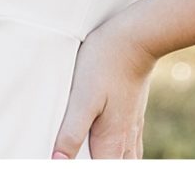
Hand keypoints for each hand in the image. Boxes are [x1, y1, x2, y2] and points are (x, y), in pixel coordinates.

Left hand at [51, 16, 157, 158]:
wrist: (136, 39)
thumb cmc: (106, 64)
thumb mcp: (82, 98)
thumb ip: (71, 133)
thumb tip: (58, 162)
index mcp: (110, 141)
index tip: (66, 163)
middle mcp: (124, 139)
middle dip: (101, 167)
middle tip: (83, 161)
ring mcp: (133, 126)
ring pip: (128, 161)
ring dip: (114, 164)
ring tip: (98, 158)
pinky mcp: (135, 113)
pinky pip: (132, 146)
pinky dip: (123, 155)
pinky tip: (117, 149)